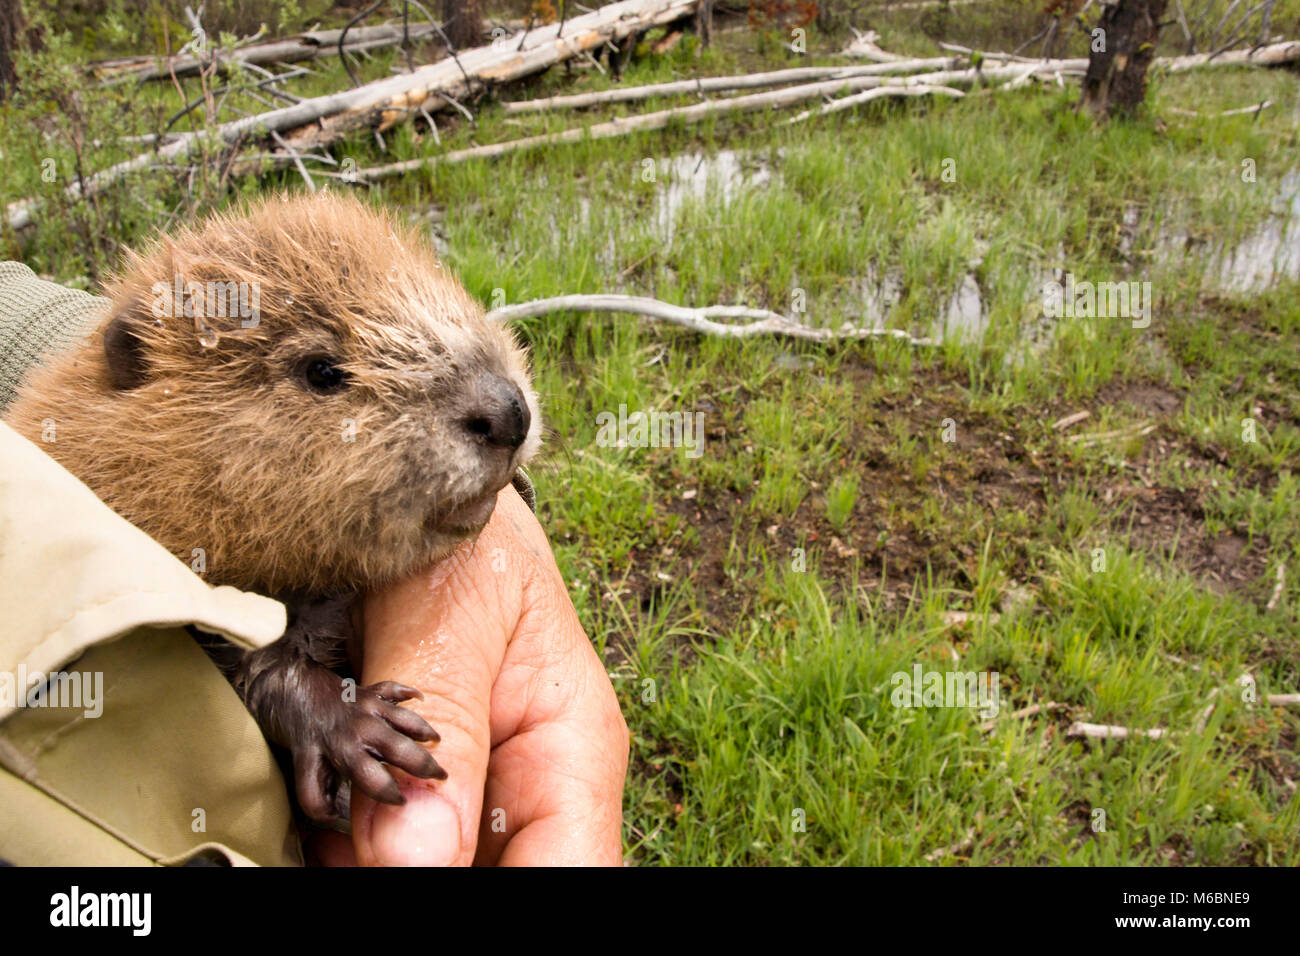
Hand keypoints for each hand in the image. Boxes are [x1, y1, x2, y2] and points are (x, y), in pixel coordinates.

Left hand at [313, 482, 627, 865]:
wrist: (428, 502)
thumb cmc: (459, 541)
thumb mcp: (449, 616)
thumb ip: (443, 729)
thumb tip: (416, 862)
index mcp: (572, 747)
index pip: (569, 873)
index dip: (491, 903)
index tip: (403, 880)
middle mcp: (537, 787)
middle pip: (500, 885)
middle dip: (414, 877)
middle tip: (344, 848)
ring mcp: (484, 796)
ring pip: (439, 872)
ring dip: (377, 865)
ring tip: (328, 830)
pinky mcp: (433, 794)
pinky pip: (399, 853)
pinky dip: (356, 853)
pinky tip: (324, 826)